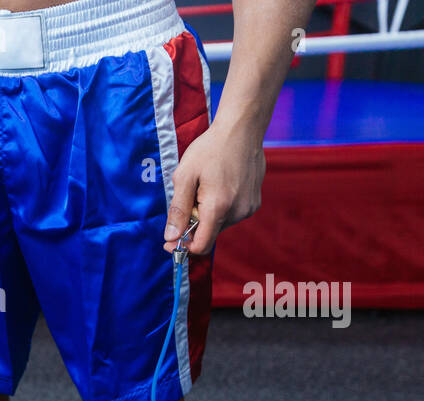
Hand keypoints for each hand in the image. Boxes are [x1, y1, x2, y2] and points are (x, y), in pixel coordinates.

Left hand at [163, 121, 265, 255]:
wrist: (242, 129)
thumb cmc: (210, 149)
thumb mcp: (185, 176)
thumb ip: (178, 210)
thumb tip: (171, 237)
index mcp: (218, 208)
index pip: (201, 246)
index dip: (182, 248)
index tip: (170, 242)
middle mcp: (237, 212)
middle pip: (208, 233)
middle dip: (193, 223)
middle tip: (190, 194)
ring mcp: (248, 208)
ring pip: (219, 224)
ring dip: (207, 214)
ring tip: (206, 186)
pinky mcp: (254, 203)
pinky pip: (231, 215)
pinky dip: (220, 207)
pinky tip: (220, 185)